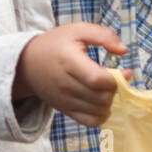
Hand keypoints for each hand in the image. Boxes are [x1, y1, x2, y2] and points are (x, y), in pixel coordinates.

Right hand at [13, 23, 132, 127]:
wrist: (27, 63)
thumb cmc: (56, 44)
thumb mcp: (78, 30)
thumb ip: (103, 36)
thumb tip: (123, 50)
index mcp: (69, 61)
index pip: (97, 80)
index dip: (115, 79)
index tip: (122, 72)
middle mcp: (65, 84)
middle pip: (100, 98)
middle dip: (115, 90)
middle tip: (114, 79)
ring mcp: (64, 99)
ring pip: (97, 111)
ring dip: (110, 102)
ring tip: (107, 89)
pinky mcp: (64, 110)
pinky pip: (89, 122)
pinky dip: (101, 116)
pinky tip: (102, 103)